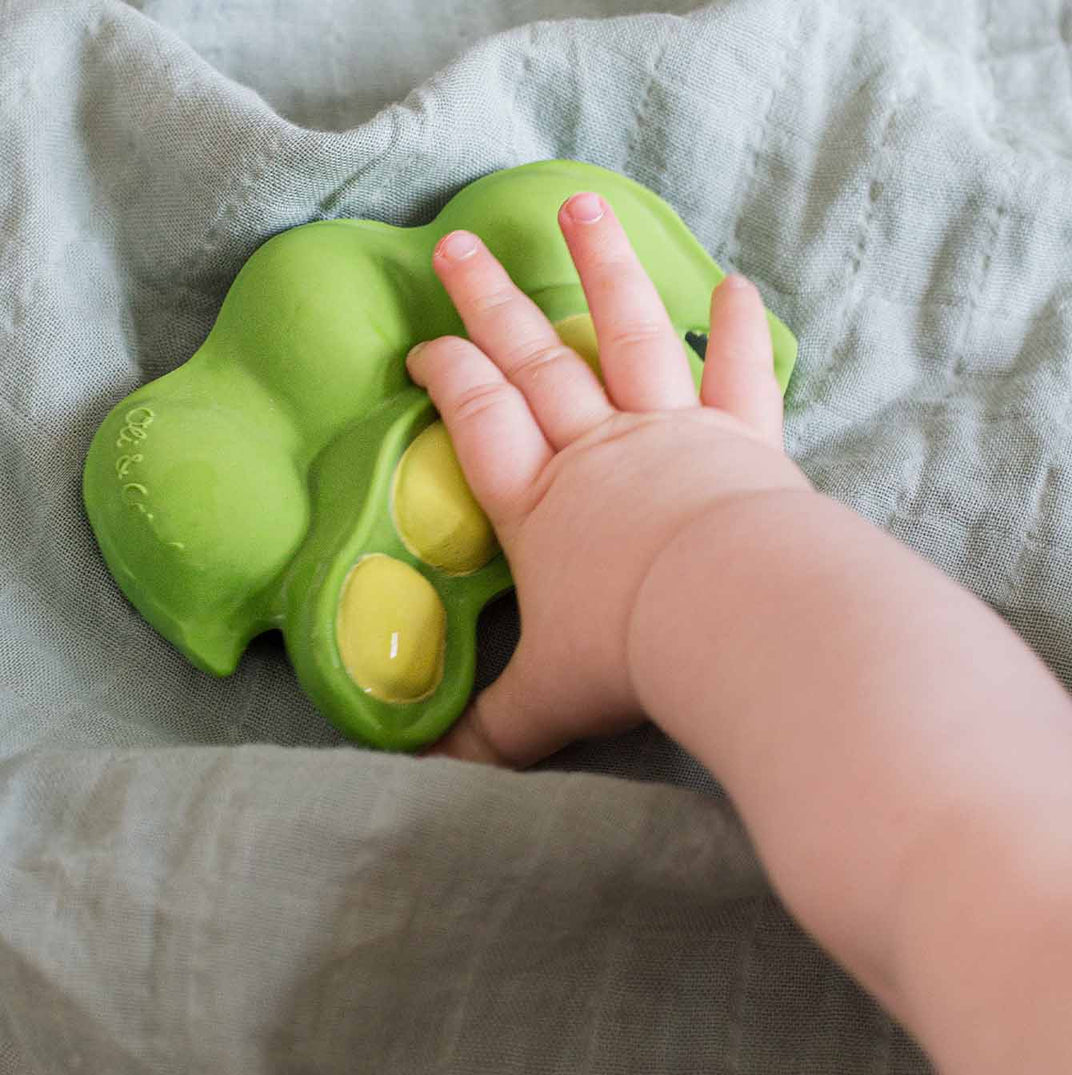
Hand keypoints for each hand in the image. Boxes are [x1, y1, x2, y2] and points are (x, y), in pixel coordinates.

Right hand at [406, 191, 808, 765]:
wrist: (737, 620)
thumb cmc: (630, 653)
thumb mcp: (548, 700)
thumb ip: (492, 731)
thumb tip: (430, 778)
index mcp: (541, 502)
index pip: (477, 419)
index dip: (446, 376)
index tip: (424, 346)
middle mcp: (598, 451)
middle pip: (533, 359)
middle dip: (490, 301)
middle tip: (458, 245)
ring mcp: (671, 433)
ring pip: (628, 334)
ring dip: (602, 269)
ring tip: (580, 206)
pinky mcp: (741, 438)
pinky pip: (738, 374)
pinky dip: (738, 328)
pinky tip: (737, 282)